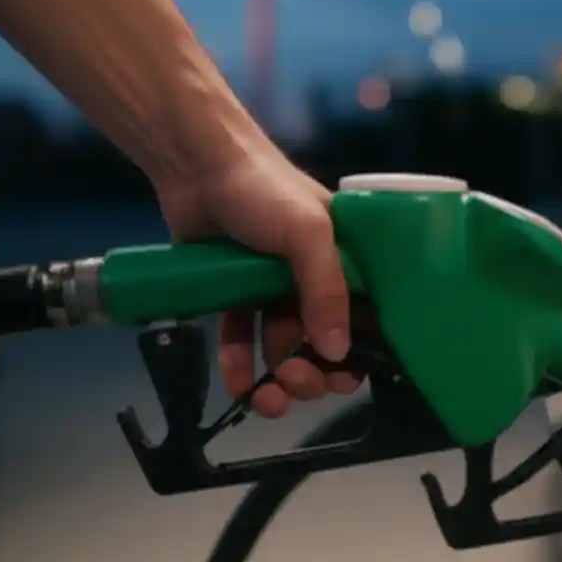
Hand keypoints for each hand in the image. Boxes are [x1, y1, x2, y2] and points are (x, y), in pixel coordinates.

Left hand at [156, 149, 360, 417]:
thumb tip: (338, 353)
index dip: (358, 357)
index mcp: (346, 265)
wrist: (196, 165)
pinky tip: (238, 387)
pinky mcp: (234, 296)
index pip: (365, 323)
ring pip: (283, 351)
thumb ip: (326, 292)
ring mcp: (273, 291)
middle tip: (295, 379)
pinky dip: (240, 367)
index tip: (342, 378)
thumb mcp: (308, 233)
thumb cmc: (264, 190)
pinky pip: (242, 341)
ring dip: (278, 382)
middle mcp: (313, 282)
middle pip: (323, 347)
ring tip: (265, 396)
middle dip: (314, 375)